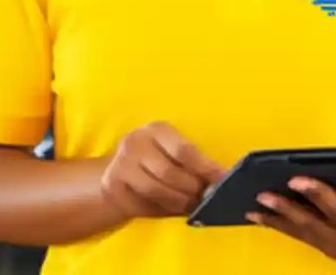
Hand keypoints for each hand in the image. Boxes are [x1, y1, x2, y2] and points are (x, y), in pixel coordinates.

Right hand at [99, 121, 227, 218]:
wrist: (118, 174)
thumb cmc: (156, 163)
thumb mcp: (175, 155)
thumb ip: (196, 166)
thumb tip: (221, 179)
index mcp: (157, 129)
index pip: (184, 150)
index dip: (206, 168)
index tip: (222, 181)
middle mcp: (136, 140)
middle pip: (170, 171)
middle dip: (191, 188)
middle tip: (204, 197)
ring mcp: (121, 161)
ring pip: (156, 188)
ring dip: (179, 201)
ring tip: (190, 204)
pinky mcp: (113, 182)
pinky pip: (143, 200)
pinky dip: (163, 207)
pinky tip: (172, 206)